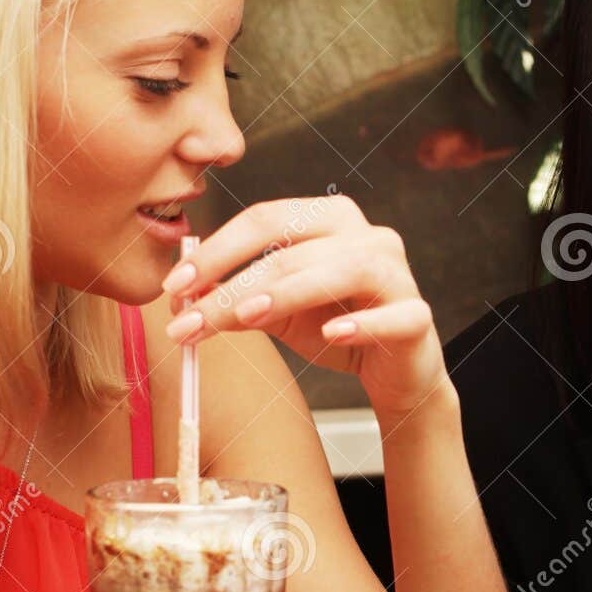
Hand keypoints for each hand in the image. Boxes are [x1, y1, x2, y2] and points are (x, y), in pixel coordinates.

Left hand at [161, 194, 448, 422]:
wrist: (393, 371)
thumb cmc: (336, 330)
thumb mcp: (277, 313)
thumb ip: (237, 299)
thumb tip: (183, 296)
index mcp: (329, 221)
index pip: (267, 219)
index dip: (218, 249)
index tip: (175, 286)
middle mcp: (367, 236)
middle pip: (294, 249)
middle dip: (234, 285)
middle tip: (190, 320)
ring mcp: (397, 274)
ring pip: (343, 270)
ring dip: (289, 292)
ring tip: (246, 316)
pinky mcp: (417, 317)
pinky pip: (393, 315)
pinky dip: (361, 323)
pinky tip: (332, 334)